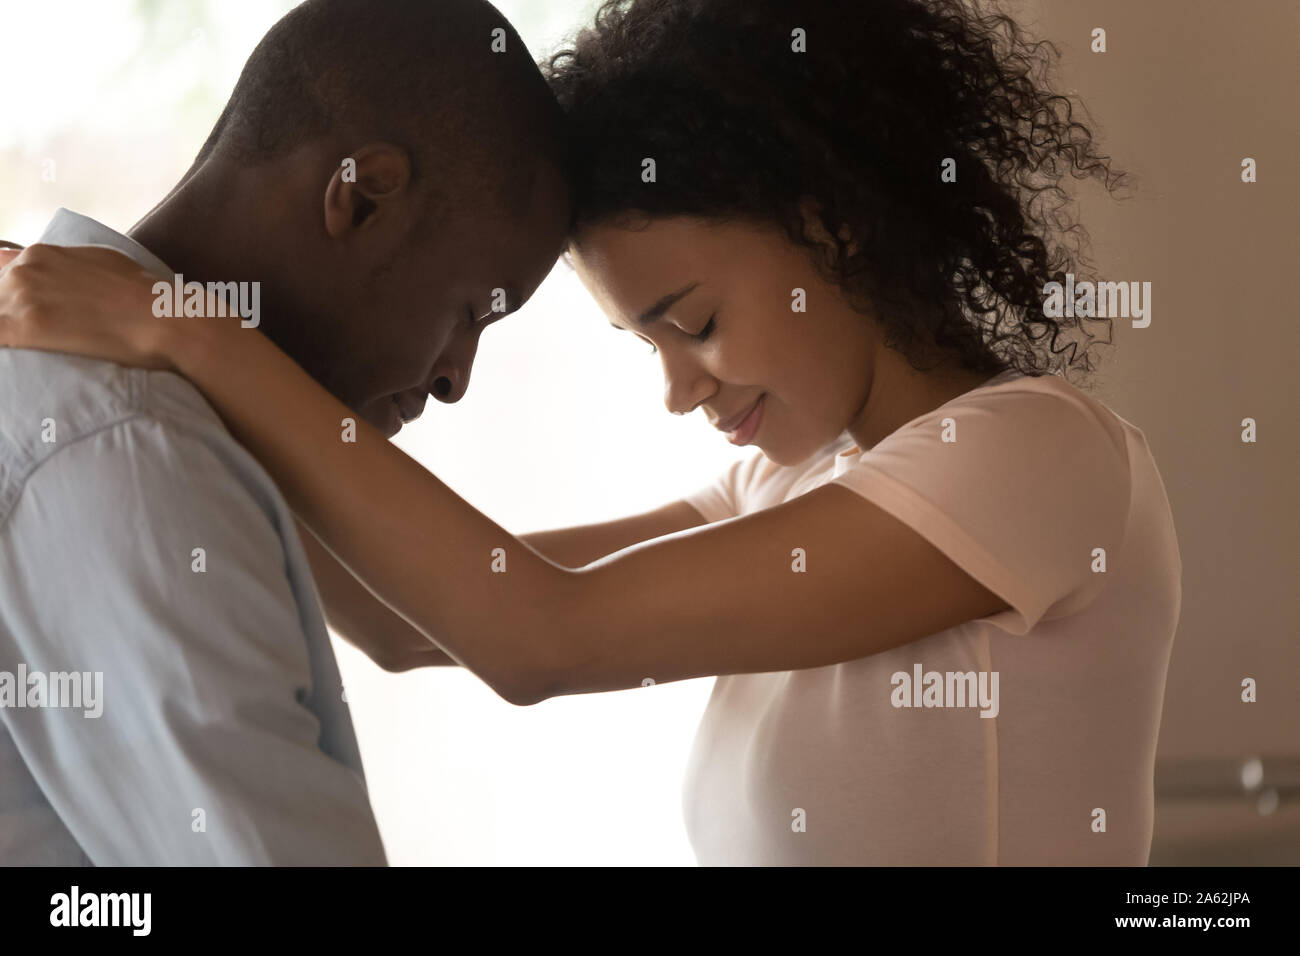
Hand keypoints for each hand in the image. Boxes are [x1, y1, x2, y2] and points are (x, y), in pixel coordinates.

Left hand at [0, 243, 175, 370]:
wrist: (162, 317)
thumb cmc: (142, 293)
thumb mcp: (99, 261)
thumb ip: (61, 263)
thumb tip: (30, 263)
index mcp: (39, 255)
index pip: (3, 278)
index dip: (18, 303)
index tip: (39, 318)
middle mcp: (23, 271)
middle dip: (15, 318)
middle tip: (52, 338)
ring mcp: (20, 297)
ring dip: (15, 336)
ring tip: (47, 350)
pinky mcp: (23, 326)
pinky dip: (9, 349)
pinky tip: (27, 356)